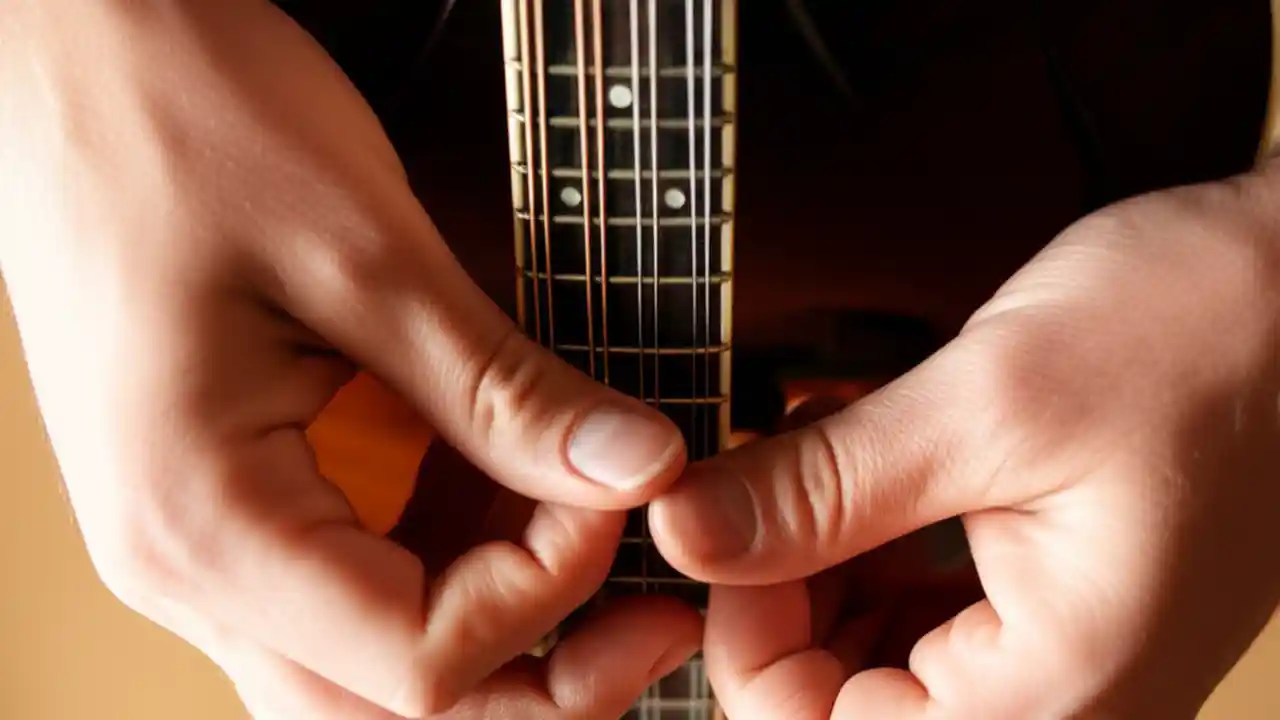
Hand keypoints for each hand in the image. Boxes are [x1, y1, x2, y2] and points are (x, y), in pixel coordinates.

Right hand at [0, 1, 695, 717]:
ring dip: (496, 620)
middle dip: (538, 670)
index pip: (420, 658)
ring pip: (371, 659)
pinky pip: (352, 581)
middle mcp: (184, 564)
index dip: (552, 591)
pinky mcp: (232, 493)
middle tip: (647, 605)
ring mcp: (199, 536)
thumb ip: (505, 391)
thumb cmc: (180, 117)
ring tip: (589, 538)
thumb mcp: (367, 258)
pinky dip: (448, 561)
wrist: (74, 48)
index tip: (619, 488)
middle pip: (390, 704)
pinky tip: (513, 497)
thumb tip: (639, 469)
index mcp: (201, 523)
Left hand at [651, 166, 1279, 717]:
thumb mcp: (988, 404)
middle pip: (846, 703)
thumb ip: (824, 489)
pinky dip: (877, 547)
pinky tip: (875, 464)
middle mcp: (1066, 702)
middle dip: (784, 590)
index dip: (746, 634)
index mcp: (1056, 690)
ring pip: (878, 660)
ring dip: (827, 561)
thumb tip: (685, 534)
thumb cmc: (1202, 331)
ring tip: (830, 452)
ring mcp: (1065, 658)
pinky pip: (928, 617)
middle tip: (778, 473)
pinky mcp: (1060, 607)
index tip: (731, 521)